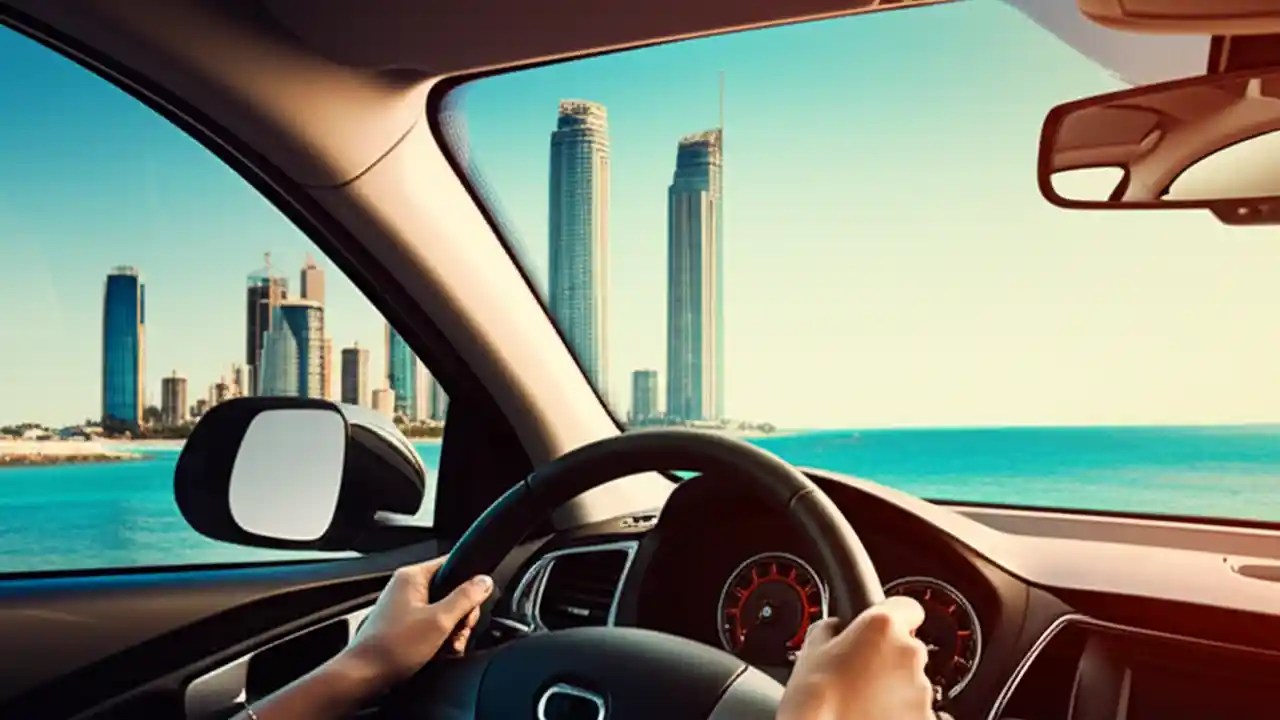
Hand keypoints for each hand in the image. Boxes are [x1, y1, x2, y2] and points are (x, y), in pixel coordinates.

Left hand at [341, 556, 493, 689]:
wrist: (364, 676)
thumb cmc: (392, 647)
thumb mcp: (439, 621)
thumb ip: (465, 598)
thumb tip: (483, 581)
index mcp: (413, 576)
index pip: (452, 564)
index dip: (469, 585)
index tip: (472, 606)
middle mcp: (406, 588)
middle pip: (450, 591)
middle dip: (460, 616)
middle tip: (458, 632)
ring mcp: (403, 607)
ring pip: (442, 612)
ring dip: (451, 631)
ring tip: (447, 647)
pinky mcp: (403, 626)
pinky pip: (430, 626)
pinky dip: (438, 639)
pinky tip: (438, 653)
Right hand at [778, 596, 933, 719]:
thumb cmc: (813, 703)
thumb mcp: (811, 651)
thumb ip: (833, 629)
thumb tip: (838, 629)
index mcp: (882, 628)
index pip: (907, 607)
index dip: (892, 616)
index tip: (880, 628)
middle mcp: (909, 655)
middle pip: (906, 648)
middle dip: (886, 659)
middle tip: (857, 675)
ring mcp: (921, 692)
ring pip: (910, 682)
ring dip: (892, 689)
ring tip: (861, 704)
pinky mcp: (927, 719)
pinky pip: (915, 711)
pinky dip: (899, 714)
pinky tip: (871, 718)